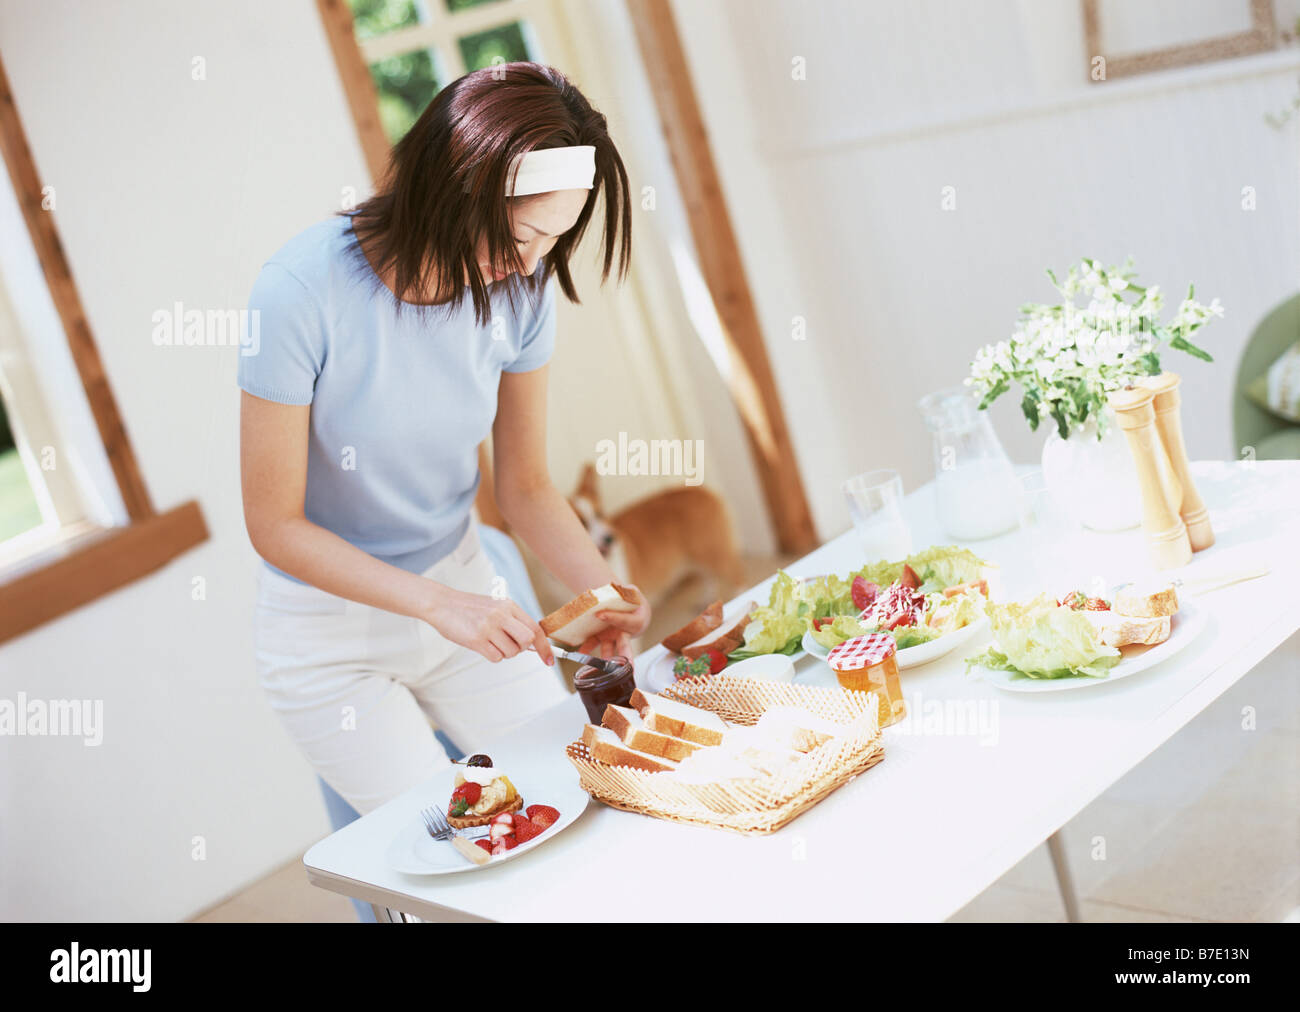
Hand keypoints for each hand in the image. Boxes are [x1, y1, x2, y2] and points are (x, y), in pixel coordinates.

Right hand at [425, 587, 553, 664]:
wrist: (442, 604)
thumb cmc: (469, 608)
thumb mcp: (495, 607)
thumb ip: (513, 621)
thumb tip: (531, 643)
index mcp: (509, 606)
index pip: (535, 628)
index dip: (545, 646)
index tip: (550, 660)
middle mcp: (501, 614)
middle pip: (527, 641)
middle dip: (521, 649)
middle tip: (508, 645)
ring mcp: (489, 626)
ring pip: (511, 652)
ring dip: (503, 653)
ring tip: (490, 642)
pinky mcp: (477, 639)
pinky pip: (496, 657)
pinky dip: (491, 656)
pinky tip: (481, 645)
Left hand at [578, 584, 650, 660]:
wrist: (630, 608)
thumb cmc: (632, 601)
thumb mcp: (632, 593)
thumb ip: (626, 592)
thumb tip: (620, 589)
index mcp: (637, 621)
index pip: (626, 621)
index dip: (614, 617)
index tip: (600, 614)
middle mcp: (626, 633)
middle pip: (626, 646)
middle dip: (626, 656)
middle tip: (628, 665)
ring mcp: (614, 638)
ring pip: (610, 649)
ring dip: (604, 658)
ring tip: (599, 665)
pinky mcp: (604, 638)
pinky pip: (595, 643)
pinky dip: (587, 647)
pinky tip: (580, 652)